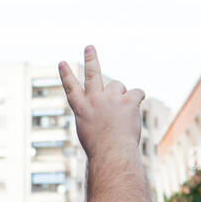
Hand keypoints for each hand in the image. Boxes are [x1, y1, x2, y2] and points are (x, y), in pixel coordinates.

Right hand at [58, 46, 143, 161]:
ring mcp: (111, 99)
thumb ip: (96, 114)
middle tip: (89, 47)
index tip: (62, 62)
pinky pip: (137, 93)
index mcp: (82, 109)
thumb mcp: (89, 131)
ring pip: (119, 85)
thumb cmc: (100, 148)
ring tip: (121, 113)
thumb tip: (112, 104)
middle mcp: (95, 100)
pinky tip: (135, 110)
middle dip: (90, 59)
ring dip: (122, 94)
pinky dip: (138, 99)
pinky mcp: (128, 101)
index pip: (71, 88)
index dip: (66, 75)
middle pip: (92, 74)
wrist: (112, 154)